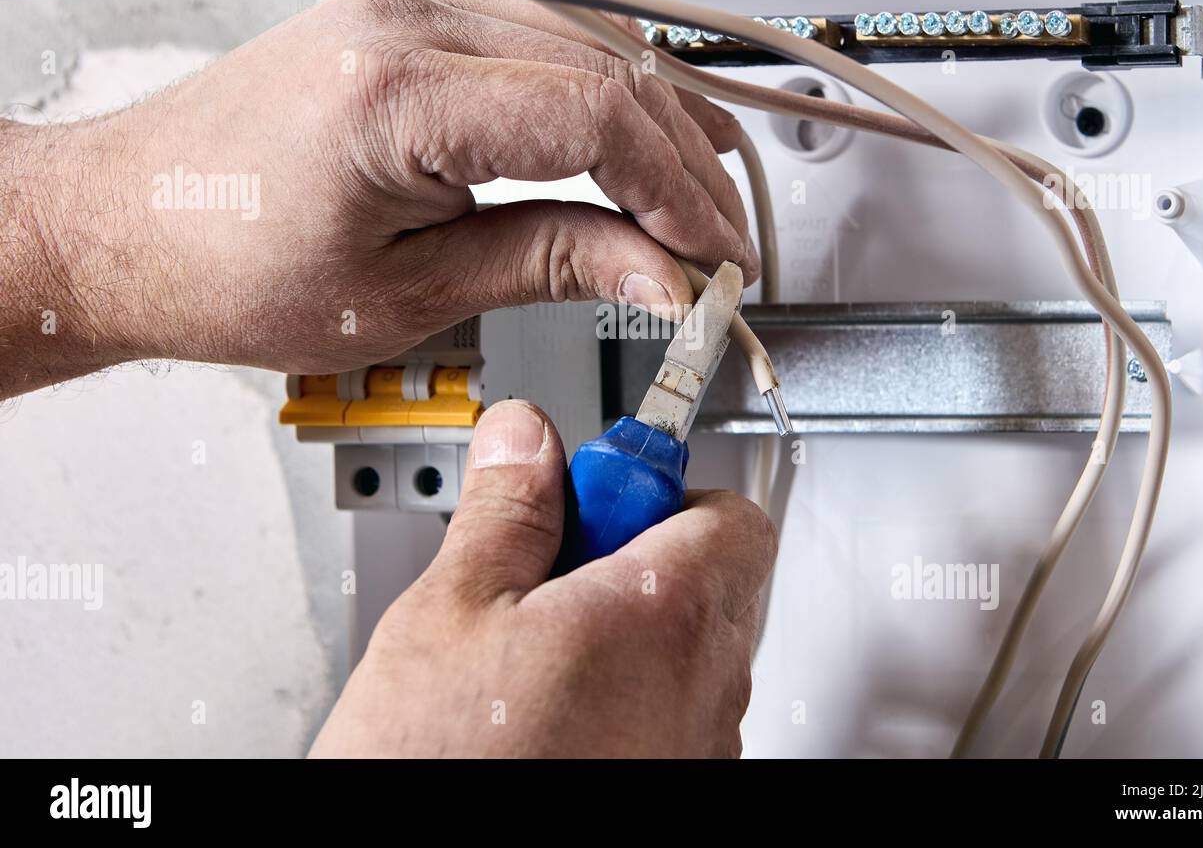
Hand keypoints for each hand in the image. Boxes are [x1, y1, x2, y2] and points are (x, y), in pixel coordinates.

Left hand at [2, 0, 755, 394]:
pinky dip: (598, 94)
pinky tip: (631, 138)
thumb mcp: (407, 294)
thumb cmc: (225, 267)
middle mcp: (405, 25)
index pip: (598, 117)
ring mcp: (403, 10)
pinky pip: (536, 40)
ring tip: (701, 198)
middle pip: (607, 69)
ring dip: (655, 122)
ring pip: (584, 43)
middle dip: (686, 163)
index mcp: (398, 92)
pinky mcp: (403, 24)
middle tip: (721, 245)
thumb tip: (654, 277)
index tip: (715, 256)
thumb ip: (549, 264)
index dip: (681, 191)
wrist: (128, 227)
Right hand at [310, 400, 775, 757]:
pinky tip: (543, 711)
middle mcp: (704, 688)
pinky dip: (625, 698)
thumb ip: (505, 511)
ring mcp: (697, 752)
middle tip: (546, 570)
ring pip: (689, 654)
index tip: (598, 492)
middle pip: (709, 580)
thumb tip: (525, 441)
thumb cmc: (442, 768)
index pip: (731, 514)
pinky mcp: (677, 791)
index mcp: (665, 616)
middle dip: (632, 558)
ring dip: (626, 631)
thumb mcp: (450, 612)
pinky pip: (672, 719)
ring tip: (529, 651)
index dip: (660, 489)